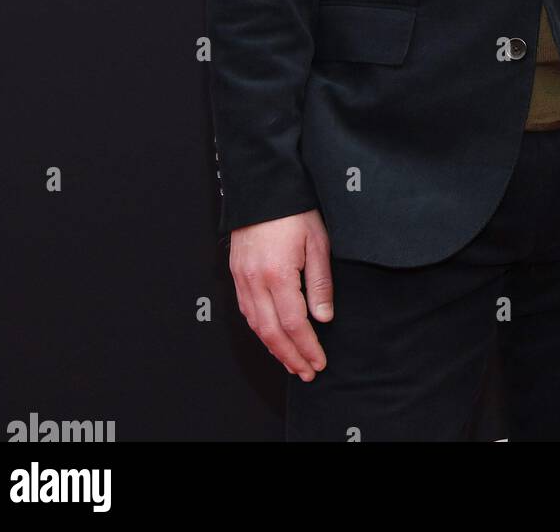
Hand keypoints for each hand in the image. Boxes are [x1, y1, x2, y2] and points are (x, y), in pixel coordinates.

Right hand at [229, 209, 332, 380]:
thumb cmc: (295, 210)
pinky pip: (246, 311)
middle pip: (272, 332)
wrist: (263, 186)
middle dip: (290, 357)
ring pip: (256, 325)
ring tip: (292, 362)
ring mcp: (242, 278)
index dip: (307, 348)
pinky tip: (272, 336)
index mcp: (278, 274)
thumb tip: (323, 318)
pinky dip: (260, 330)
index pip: (294, 324)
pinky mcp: (236, 273)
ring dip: (274, 348)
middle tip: (307, 372)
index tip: (319, 362)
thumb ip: (320, 283)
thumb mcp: (318, 242)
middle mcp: (255, 281)